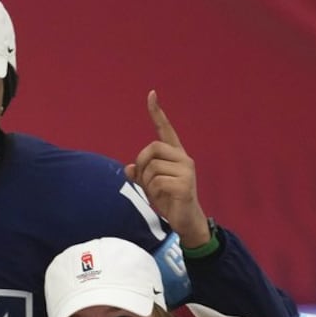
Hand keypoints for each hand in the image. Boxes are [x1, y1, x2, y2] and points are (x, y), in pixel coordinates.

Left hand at [125, 91, 210, 248]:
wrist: (187, 222)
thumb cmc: (170, 202)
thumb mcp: (151, 187)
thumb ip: (141, 175)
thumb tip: (128, 168)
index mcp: (176, 155)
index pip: (165, 130)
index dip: (157, 113)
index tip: (151, 94)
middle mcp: (184, 159)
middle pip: (152, 148)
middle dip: (142, 164)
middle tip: (144, 181)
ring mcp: (186, 171)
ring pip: (152, 168)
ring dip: (147, 183)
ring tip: (157, 194)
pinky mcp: (184, 184)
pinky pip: (156, 182)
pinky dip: (153, 193)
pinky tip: (163, 199)